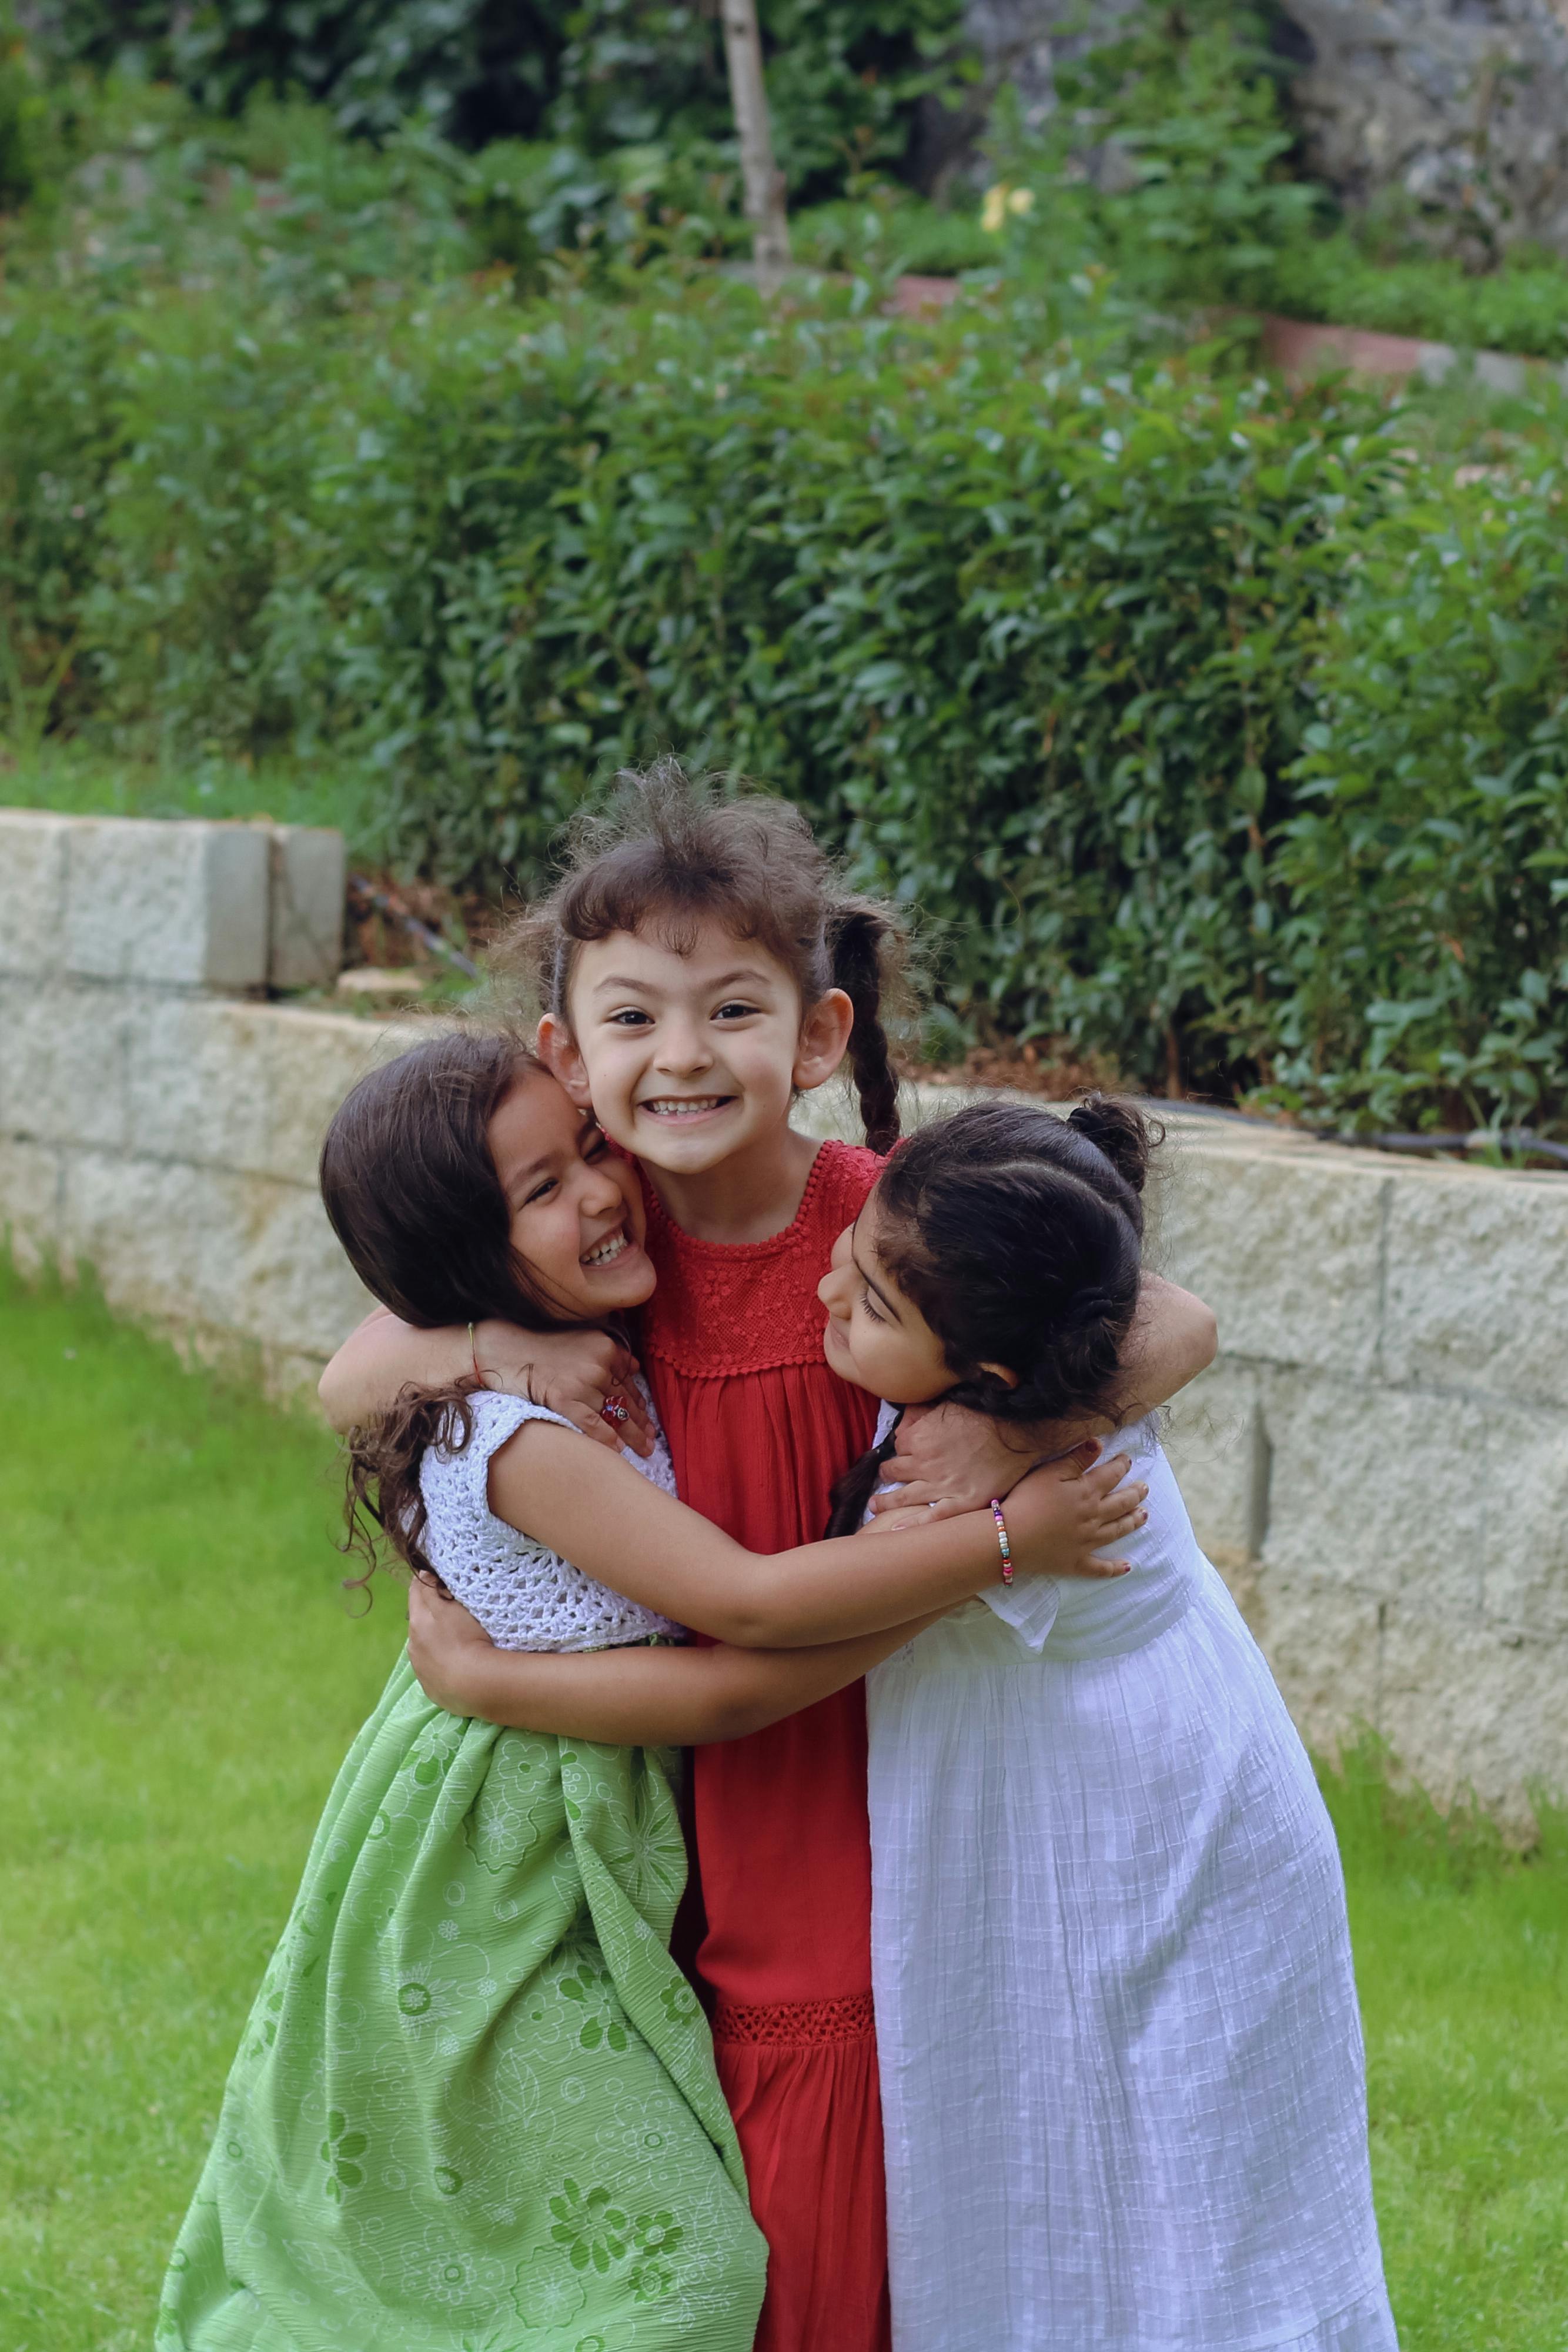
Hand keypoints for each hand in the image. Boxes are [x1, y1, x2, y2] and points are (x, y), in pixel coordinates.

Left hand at [408, 1575, 500, 1714]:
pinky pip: (430, 1666)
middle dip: (426, 1610)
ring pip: (421, 1645)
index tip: (429, 1574)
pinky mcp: (429, 1686)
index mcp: (417, 1621)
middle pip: (417, 1620)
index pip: (415, 1593)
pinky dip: (436, 1659)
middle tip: (443, 1603)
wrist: (474, 1684)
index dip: (422, 1582)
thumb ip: (432, 1591)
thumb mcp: (451, 1608)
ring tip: (448, 1636)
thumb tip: (422, 1575)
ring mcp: (420, 1668)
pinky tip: (449, 1661)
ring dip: (430, 1637)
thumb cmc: (466, 1638)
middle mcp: (412, 1644)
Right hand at [473, 1322, 654, 1457]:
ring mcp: (582, 1382)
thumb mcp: (582, 1338)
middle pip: (627, 1400)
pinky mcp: (564, 1399)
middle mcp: (599, 1364)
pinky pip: (592, 1423)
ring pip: (615, 1414)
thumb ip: (609, 1352)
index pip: (630, 1382)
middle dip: (642, 1424)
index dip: (641, 1404)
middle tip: (652, 1441)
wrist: (506, 1350)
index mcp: (607, 1348)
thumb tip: (635, 1366)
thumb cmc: (542, 1346)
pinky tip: (617, 1450)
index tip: (648, 1420)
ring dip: (633, 1435)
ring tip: (645, 1450)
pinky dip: (606, 1438)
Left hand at [869, 1400, 1052, 1515]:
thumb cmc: (985, 1413)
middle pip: (895, 1471)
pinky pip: (934, 1517)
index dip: (901, 1449)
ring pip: (905, 1496)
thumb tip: (903, 1422)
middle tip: (881, 1479)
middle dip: (887, 1474)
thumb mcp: (947, 1403)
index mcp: (919, 1438)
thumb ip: (921, 1413)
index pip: (898, 1446)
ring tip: (874, 1506)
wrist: (1017, 1430)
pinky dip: (915, 1524)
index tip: (903, 1452)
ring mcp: (943, 1485)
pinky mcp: (963, 1502)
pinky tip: (898, 1530)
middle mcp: (925, 1463)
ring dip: (886, 1502)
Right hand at [1007, 1449, 1146, 1580]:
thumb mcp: (1049, 1472)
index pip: (1111, 1475)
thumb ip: (1076, 1458)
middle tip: (1145, 1488)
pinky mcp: (1077, 1562)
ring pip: (1117, 1531)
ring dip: (1132, 1522)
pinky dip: (1115, 1568)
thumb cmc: (1027, 1500)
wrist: (1011, 1538)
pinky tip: (1127, 1566)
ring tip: (1144, 1515)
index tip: (1128, 1460)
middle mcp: (1093, 1517)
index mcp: (1087, 1492)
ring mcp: (1087, 1542)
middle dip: (1135, 1494)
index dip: (1121, 1466)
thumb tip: (1098, 1443)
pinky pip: (1100, 1568)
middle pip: (1120, 1503)